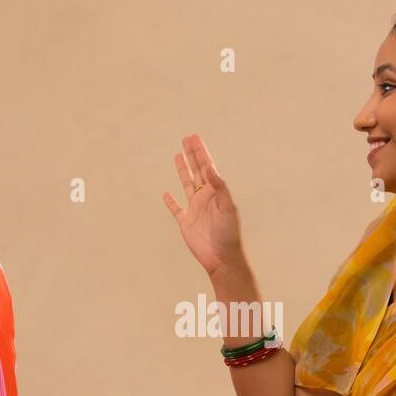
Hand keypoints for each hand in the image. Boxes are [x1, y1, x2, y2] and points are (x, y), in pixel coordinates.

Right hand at [161, 134, 245, 277]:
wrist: (222, 258)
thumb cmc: (229, 234)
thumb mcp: (228, 208)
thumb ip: (221, 188)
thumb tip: (212, 169)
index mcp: (216, 192)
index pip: (207, 167)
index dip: (201, 152)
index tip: (194, 138)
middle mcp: (205, 198)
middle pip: (196, 171)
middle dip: (192, 155)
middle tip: (186, 138)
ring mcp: (195, 209)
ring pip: (186, 184)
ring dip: (183, 170)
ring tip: (178, 155)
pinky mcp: (186, 223)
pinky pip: (176, 209)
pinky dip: (170, 202)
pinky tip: (166, 193)